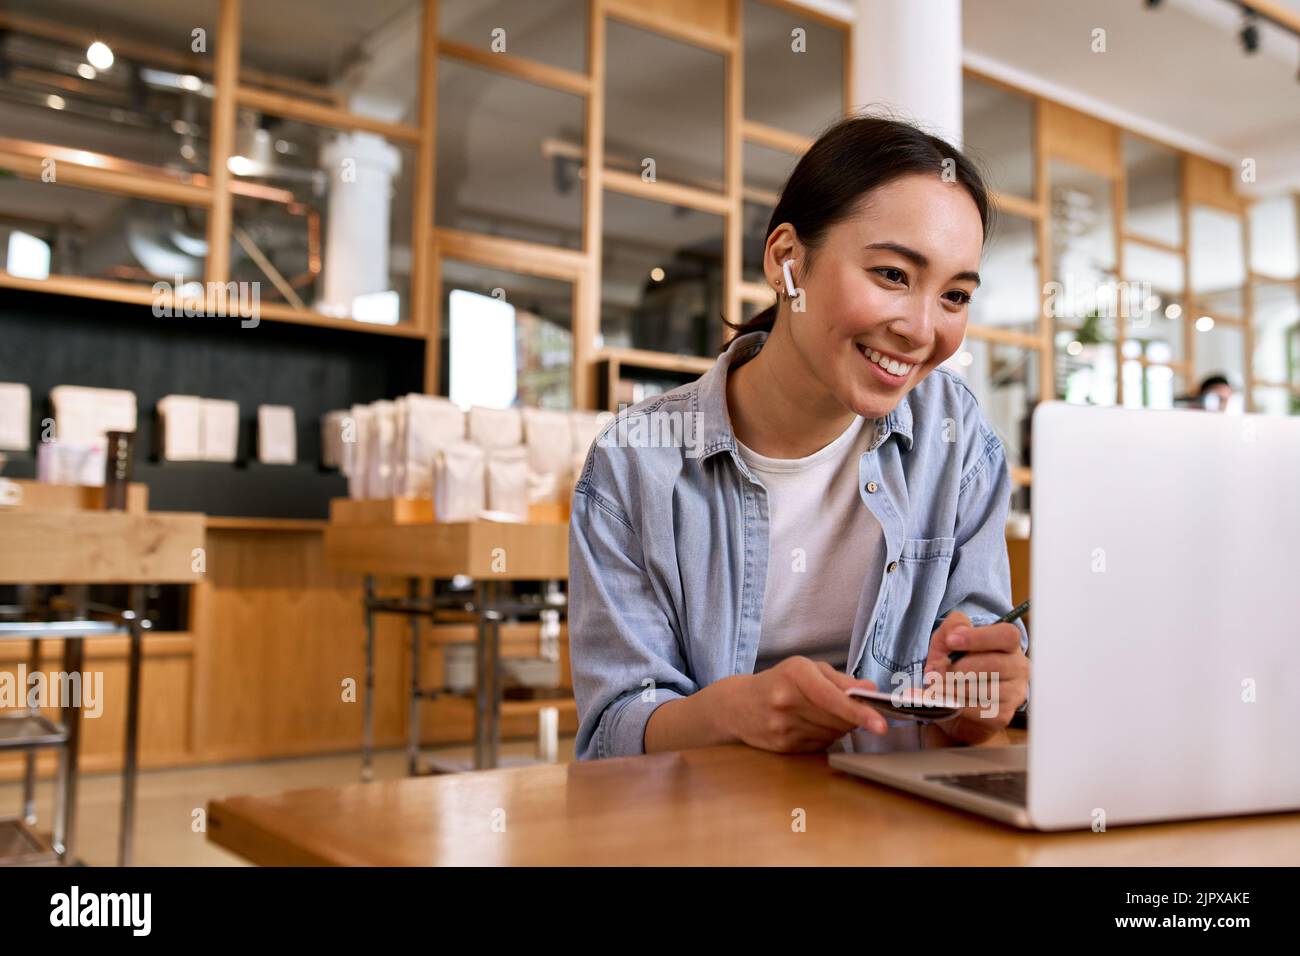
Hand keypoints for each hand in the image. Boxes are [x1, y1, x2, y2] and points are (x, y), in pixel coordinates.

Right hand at [719, 656, 890, 753]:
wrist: (737, 706)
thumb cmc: (778, 682)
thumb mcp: (806, 669)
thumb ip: (841, 679)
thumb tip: (870, 689)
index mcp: (795, 675)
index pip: (833, 698)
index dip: (859, 712)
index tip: (881, 724)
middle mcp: (786, 701)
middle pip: (837, 718)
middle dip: (854, 717)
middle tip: (857, 710)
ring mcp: (783, 727)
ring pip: (832, 733)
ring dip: (839, 726)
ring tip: (824, 713)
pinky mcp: (783, 747)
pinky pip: (820, 744)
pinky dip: (825, 736)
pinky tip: (811, 725)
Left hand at [923, 611, 1028, 744]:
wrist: (954, 702)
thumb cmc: (955, 666)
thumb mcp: (947, 641)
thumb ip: (952, 627)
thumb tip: (957, 633)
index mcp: (1009, 644)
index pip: (1006, 635)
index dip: (978, 637)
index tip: (951, 641)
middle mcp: (1018, 667)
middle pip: (992, 664)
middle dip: (957, 668)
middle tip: (936, 672)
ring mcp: (1015, 693)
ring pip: (984, 689)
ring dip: (954, 688)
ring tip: (939, 686)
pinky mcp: (1004, 715)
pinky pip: (979, 709)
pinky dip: (958, 704)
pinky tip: (950, 700)